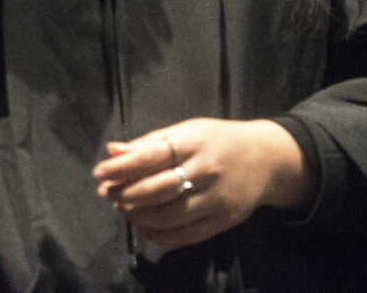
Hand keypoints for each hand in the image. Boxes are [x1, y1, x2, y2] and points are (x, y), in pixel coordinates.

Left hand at [92, 118, 314, 254]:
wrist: (267, 159)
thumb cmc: (218, 141)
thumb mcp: (187, 132)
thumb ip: (150, 143)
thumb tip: (112, 152)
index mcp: (194, 141)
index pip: (152, 155)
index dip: (122, 167)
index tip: (99, 174)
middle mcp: (206, 169)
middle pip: (158, 189)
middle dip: (126, 194)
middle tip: (107, 194)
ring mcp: (216, 198)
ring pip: (169, 216)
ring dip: (139, 216)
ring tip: (123, 209)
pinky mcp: (223, 220)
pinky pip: (185, 235)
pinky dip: (159, 235)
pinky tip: (145, 227)